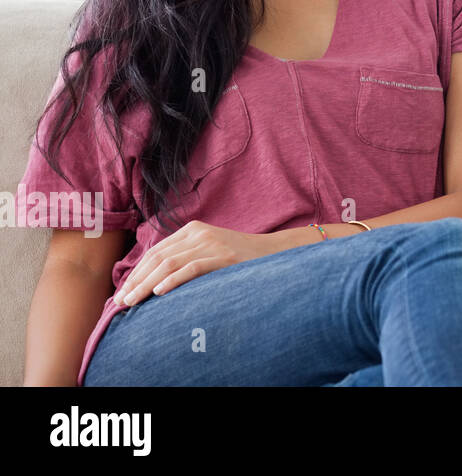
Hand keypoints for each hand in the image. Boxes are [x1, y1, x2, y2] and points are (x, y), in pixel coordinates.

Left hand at [112, 221, 285, 306]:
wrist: (272, 253)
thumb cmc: (237, 258)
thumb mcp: (208, 250)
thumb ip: (185, 257)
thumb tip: (152, 281)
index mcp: (192, 229)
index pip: (155, 251)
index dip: (136, 272)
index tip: (123, 292)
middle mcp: (199, 233)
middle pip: (158, 257)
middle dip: (136, 280)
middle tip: (121, 301)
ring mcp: (212, 243)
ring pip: (169, 264)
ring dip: (146, 284)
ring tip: (133, 301)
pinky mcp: (223, 257)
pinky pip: (191, 268)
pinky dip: (172, 280)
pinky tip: (159, 293)